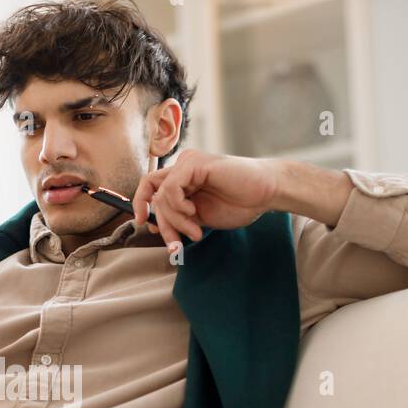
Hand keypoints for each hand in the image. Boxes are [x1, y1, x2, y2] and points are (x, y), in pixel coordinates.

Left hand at [132, 150, 279, 250]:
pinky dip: (178, 206)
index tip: (143, 225)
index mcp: (182, 179)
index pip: (150, 188)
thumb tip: (151, 225)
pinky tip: (194, 213)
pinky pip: (171, 187)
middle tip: (175, 244)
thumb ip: (178, 218)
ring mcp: (188, 163)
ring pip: (161, 195)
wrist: (265, 194)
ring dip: (175, 221)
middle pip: (152, 194)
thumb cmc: (239, 204)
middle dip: (162, 225)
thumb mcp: (199, 217)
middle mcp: (182, 168)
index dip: (141, 205)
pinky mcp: (195, 163)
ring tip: (195, 231)